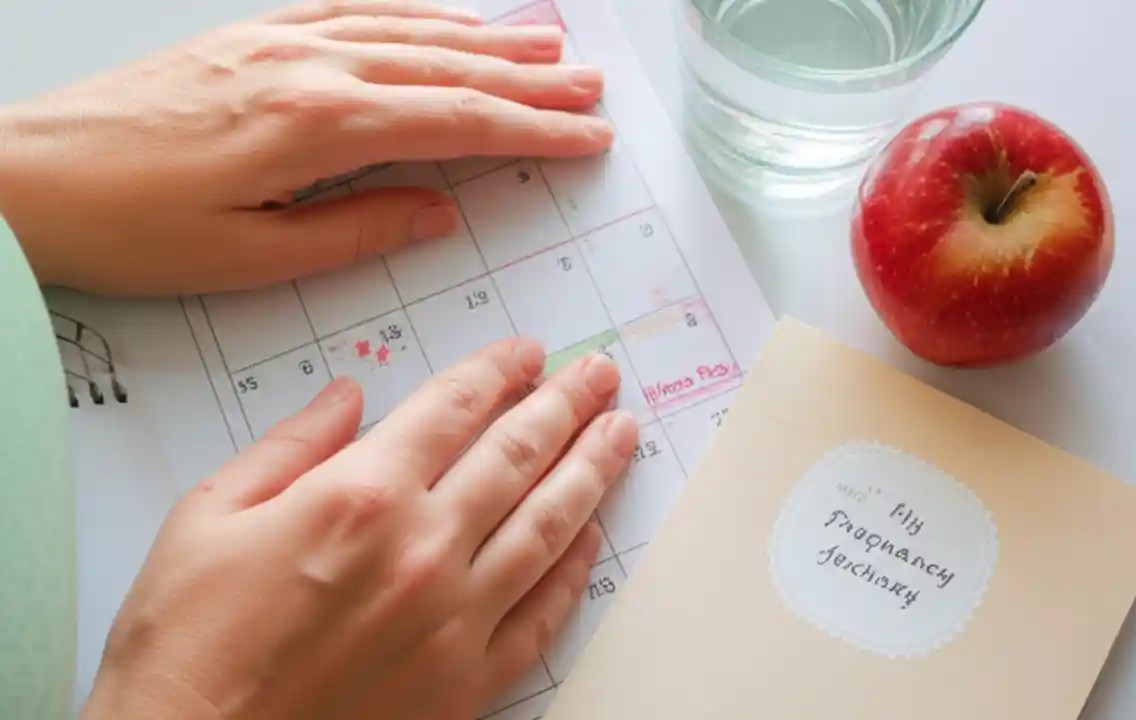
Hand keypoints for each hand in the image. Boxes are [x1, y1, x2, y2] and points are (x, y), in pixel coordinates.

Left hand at [0, 0, 610, 296]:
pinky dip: (414, 10)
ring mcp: (279, 39)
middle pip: (446, 65)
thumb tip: (439, 209)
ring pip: (409, 29)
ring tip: (549, 44)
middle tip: (593, 86)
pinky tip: (446, 16)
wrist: (23, 176)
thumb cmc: (125, 226)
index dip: (531, 129)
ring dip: (486, 37)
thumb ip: (357, 229)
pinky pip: (353, 8)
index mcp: (314, 124)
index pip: (453, 121)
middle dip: (529, 78)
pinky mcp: (250, 34)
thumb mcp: (249, 257)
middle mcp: (307, 64)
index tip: (587, 136)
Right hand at [80, 339, 638, 719]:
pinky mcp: (467, 682)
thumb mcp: (207, 518)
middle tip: (597, 375)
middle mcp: (422, 548)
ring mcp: (455, 618)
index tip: (527, 353)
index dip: (496, 371)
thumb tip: (345, 396)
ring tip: (621, 434)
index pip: (452, 409)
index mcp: (359, 496)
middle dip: (565, 405)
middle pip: (517, 454)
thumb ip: (288, 446)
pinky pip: (542, 613)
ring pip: (548, 524)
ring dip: (592, 469)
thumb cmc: (187, 647)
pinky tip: (592, 536)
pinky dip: (574, 569)